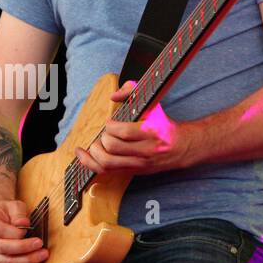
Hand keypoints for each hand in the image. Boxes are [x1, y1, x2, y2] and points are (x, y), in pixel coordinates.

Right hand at [0, 199, 47, 262]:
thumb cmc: (6, 212)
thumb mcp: (13, 205)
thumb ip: (19, 213)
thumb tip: (23, 224)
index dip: (15, 233)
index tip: (28, 230)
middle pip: (3, 248)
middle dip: (24, 248)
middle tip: (39, 244)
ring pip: (7, 262)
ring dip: (26, 260)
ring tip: (41, 254)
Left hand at [75, 80, 193, 174]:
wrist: (180, 147)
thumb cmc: (162, 124)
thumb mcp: (152, 103)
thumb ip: (132, 90)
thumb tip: (112, 96)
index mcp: (151, 131)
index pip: (124, 132)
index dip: (110, 126)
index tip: (110, 122)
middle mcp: (145, 150)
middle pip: (112, 147)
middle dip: (103, 138)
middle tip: (105, 133)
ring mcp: (138, 163)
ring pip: (107, 162)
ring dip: (94, 152)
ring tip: (95, 143)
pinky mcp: (132, 171)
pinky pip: (106, 171)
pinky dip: (90, 163)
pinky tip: (82, 155)